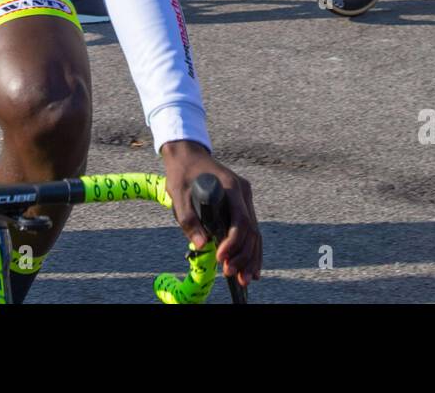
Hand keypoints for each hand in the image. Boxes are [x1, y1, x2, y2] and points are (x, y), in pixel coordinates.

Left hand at [160, 140, 260, 286]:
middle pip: (252, 230)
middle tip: (234, 276)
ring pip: (255, 233)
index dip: (233, 243)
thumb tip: (202, 245)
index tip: (221, 257)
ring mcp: (244, 198)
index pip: (240, 221)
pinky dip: (251, 249)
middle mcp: (243, 193)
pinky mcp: (241, 204)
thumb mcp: (179, 195)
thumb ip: (189, 220)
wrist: (187, 155)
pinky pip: (250, 229)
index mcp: (231, 187)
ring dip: (250, 257)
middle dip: (244, 256)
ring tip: (246, 279)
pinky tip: (251, 267)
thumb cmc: (183, 174)